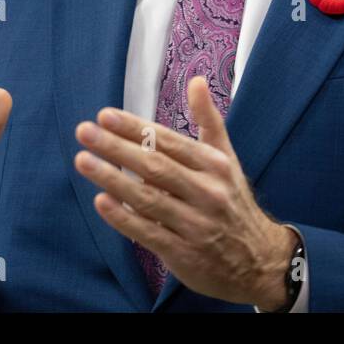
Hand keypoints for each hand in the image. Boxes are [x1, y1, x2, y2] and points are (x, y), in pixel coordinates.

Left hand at [74, 76, 294, 308]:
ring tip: (83, 161)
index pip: (169, 141)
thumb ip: (209, 121)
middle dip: (117, 147)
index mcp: (214, 165)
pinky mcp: (184, 253)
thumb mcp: (227, 159)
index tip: (105, 115)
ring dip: (112, 179)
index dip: (135, 128)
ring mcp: (195, 224)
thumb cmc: (233, 203)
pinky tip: (101, 201)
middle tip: (85, 132)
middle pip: (155, 166)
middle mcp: (207, 192)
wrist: (259, 261)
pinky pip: (148, 232)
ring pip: (148, 198)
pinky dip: (124, 218)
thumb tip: (196, 81)